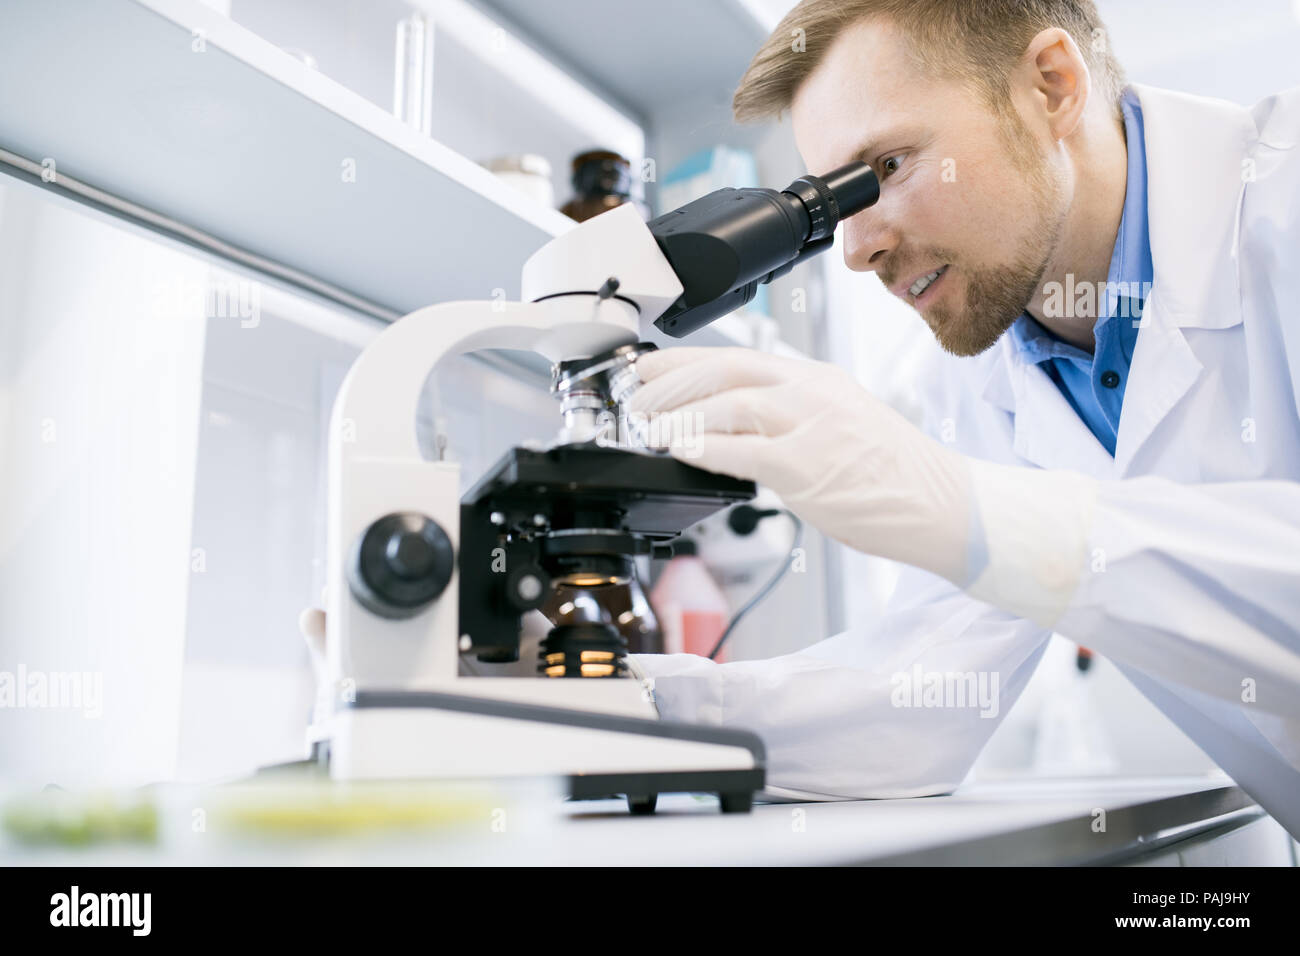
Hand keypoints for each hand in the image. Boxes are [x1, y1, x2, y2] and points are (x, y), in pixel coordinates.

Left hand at [627, 347, 977, 585]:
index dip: (686, 361)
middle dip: (671, 380)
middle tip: (636, 392)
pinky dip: (702, 447)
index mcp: (819, 379)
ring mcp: (811, 425)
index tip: (653, 367)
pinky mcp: (807, 466)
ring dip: (677, 414)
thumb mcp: (841, 425)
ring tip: (647, 424)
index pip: (740, 357)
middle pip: (725, 370)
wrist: (946, 504)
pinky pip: (740, 451)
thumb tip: (735, 429)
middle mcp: (813, 391)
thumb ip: (790, 421)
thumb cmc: (895, 475)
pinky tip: (677, 449)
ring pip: (727, 404)